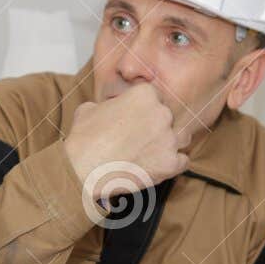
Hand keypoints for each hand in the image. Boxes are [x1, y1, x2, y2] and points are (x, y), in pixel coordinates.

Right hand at [63, 84, 189, 201]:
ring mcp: (168, 139)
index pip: (156, 98)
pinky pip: (183, 161)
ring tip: (151, 154)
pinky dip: (173, 165)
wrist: (81, 169)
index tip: (137, 122)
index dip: (146, 111)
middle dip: (157, 128)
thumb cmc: (83, 139)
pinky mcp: (170, 163)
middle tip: (140, 141)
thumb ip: (109, 104)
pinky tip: (157, 167)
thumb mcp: (90, 108)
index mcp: (145, 94)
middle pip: (169, 118)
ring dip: (169, 144)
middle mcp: (162, 113)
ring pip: (182, 138)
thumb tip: (110, 108)